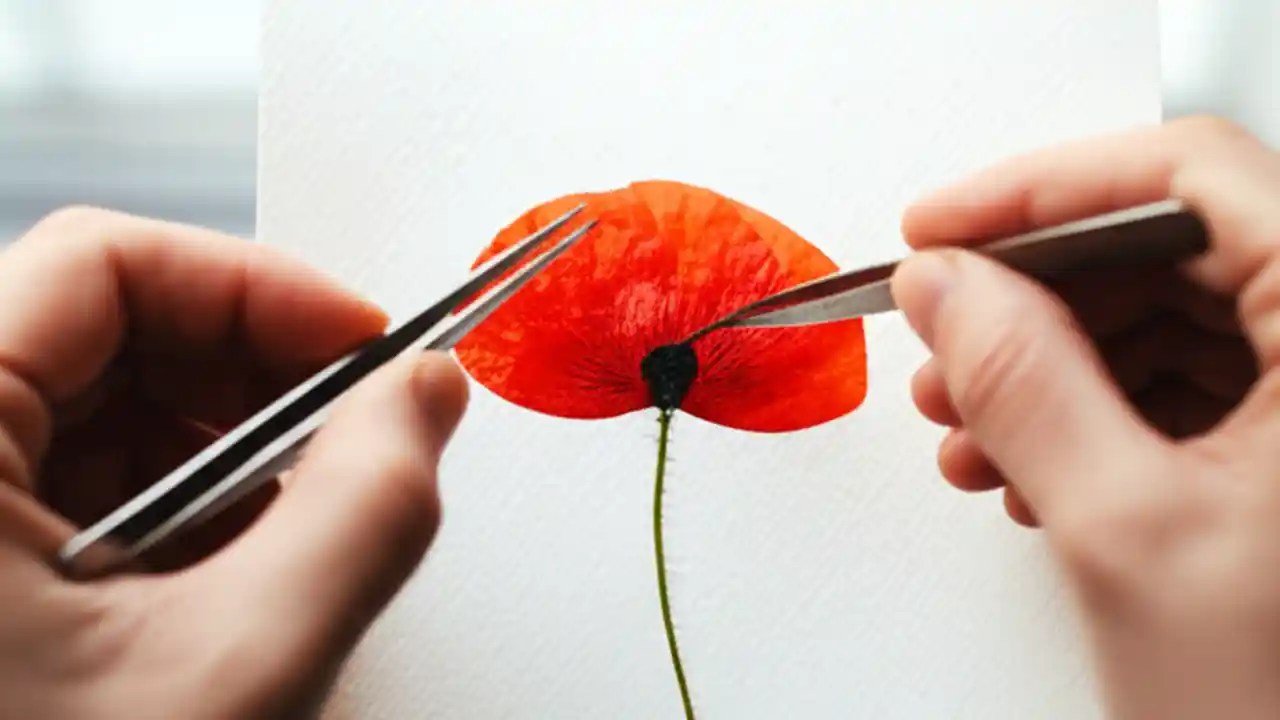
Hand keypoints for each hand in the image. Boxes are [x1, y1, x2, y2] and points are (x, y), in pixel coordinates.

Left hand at [0, 208, 466, 718]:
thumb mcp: (236, 672)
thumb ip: (365, 514)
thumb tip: (430, 394)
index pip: (103, 262)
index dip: (257, 286)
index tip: (365, 349)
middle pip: (111, 327)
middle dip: (259, 377)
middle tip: (361, 438)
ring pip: (109, 407)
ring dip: (234, 451)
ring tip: (301, 530)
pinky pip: (92, 481)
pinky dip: (190, 509)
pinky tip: (239, 574)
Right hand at [891, 116, 1279, 718]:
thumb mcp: (1128, 534)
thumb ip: (1024, 387)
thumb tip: (946, 285)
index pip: (1195, 178)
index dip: (1046, 188)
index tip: (943, 226)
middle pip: (1172, 250)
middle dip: (1030, 297)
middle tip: (939, 335)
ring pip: (1167, 319)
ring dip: (1046, 363)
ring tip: (964, 425)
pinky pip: (1182, 383)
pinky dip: (1088, 411)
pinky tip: (1020, 461)